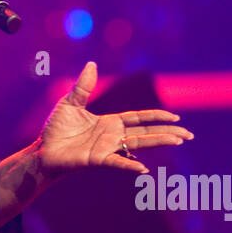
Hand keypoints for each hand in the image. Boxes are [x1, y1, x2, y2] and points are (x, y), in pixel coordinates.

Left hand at [37, 61, 193, 175]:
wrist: (43, 151)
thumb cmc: (56, 130)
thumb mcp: (70, 103)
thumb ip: (84, 86)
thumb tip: (92, 63)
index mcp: (109, 122)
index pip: (139, 118)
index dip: (157, 116)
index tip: (176, 117)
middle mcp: (112, 136)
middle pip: (145, 132)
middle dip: (167, 132)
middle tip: (188, 135)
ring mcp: (107, 149)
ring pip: (137, 144)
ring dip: (158, 142)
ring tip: (178, 141)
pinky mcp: (96, 160)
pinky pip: (116, 162)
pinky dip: (129, 164)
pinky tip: (143, 169)